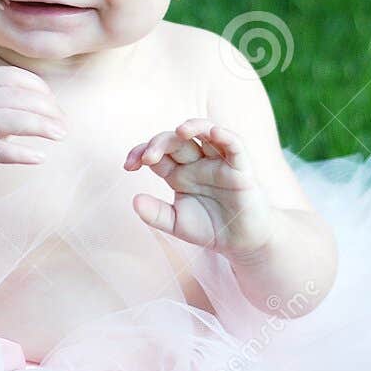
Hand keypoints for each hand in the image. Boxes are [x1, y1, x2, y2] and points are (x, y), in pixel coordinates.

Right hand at [0, 66, 65, 188]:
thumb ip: (6, 102)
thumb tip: (50, 106)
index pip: (11, 77)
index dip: (38, 88)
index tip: (55, 105)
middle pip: (15, 98)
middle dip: (46, 109)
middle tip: (64, 124)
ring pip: (8, 120)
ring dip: (39, 126)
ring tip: (60, 135)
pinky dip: (21, 153)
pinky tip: (40, 157)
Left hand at [123, 118, 276, 258]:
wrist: (241, 243)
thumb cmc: (210, 228)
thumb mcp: (177, 224)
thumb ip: (156, 215)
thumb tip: (134, 201)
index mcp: (178, 173)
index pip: (157, 153)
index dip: (140, 152)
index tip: (128, 165)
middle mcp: (197, 163)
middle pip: (176, 140)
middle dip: (159, 143)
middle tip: (147, 158)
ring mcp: (218, 162)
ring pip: (205, 133)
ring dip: (193, 127)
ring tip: (180, 131)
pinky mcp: (240, 168)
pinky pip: (234, 145)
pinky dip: (225, 136)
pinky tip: (214, 132)